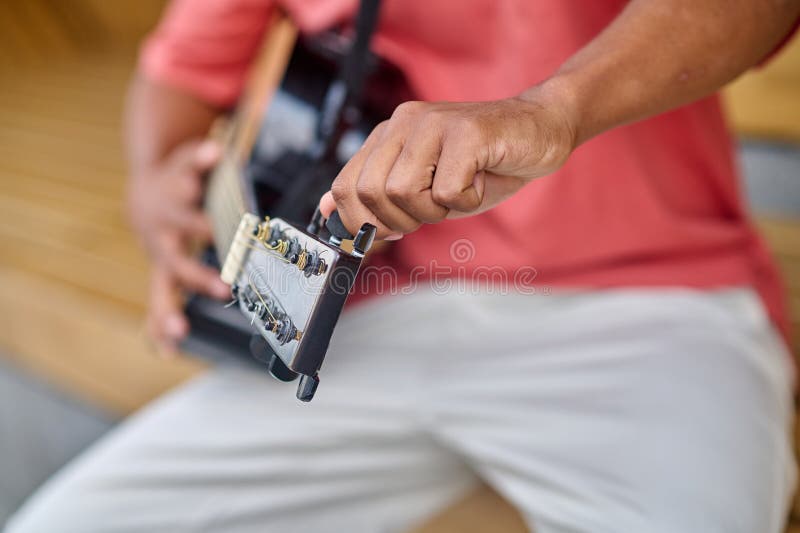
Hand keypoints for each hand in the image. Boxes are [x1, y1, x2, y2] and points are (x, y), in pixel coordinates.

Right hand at [127, 139, 228, 353]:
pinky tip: (166, 349)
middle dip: (197, 274)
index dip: (204, 224)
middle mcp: (162, 238)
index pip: (187, 215)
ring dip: (169, 310)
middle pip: (175, 259)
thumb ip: (202, 158)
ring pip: (161, 288)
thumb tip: (215, 151)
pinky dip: (159, 328)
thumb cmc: (176, 180)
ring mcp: (159, 260)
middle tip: (223, 288)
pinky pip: (158, 305)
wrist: (145, 195)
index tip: (223, 233)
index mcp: (171, 208)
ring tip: (178, 332)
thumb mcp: (187, 161)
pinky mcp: (161, 276)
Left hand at [318, 87, 577, 238]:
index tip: (388, 234)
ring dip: (433, 211)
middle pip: (370, 193)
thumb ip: (378, 197)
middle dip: (399, 220)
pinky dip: (467, 201)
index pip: (346, 186)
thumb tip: (327, 212)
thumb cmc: (484, 164)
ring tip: (458, 193)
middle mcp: (404, 122)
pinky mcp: (466, 132)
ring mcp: (434, 123)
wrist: (542, 130)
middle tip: (432, 211)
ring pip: (403, 192)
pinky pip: (447, 191)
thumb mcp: (426, 188)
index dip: (360, 222)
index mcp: (389, 135)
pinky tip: (481, 182)